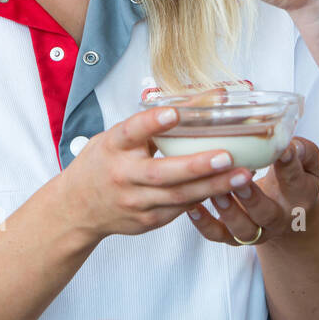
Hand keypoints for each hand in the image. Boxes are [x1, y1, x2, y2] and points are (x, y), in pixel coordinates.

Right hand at [61, 106, 253, 240]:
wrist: (76, 208)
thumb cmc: (104, 162)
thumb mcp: (119, 135)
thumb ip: (156, 120)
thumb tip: (210, 98)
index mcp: (114, 147)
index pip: (131, 132)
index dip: (152, 122)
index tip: (173, 113)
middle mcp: (123, 175)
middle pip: (162, 172)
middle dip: (197, 165)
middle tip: (227, 156)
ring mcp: (135, 202)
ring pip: (178, 196)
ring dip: (213, 186)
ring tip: (242, 175)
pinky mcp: (147, 221)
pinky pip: (180, 210)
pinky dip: (204, 199)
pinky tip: (227, 190)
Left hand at [186, 136, 318, 247]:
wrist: (292, 217)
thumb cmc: (295, 178)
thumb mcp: (308, 163)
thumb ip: (302, 151)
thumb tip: (287, 140)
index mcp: (299, 194)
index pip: (295, 178)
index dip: (289, 164)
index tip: (282, 149)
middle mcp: (279, 217)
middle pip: (267, 213)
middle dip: (252, 198)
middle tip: (240, 179)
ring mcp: (257, 230)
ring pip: (243, 229)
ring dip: (228, 211)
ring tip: (214, 191)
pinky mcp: (235, 237)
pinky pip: (219, 235)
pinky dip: (203, 224)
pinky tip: (191, 206)